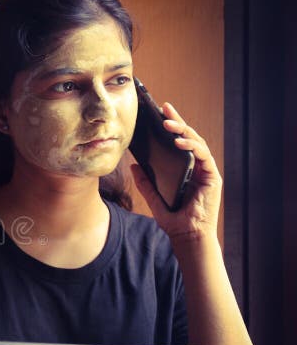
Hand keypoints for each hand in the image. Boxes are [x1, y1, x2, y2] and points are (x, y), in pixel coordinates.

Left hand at [129, 102, 221, 243]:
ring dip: (183, 130)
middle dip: (177, 121)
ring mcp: (206, 171)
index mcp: (185, 169)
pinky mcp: (212, 177)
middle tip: (165, 107)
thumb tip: (133, 165)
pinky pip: (204, 156)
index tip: (159, 112)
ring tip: (168, 123)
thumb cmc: (174, 219)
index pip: (178, 143)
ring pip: (197, 143)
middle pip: (188, 138)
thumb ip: (145, 182)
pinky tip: (179, 142)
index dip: (171, 127)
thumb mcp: (154, 198)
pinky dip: (192, 147)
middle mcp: (197, 167)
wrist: (187, 236)